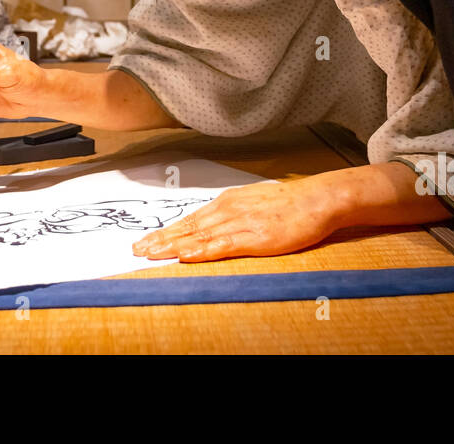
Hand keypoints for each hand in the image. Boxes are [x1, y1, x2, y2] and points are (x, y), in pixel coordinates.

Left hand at [131, 175, 344, 261]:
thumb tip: (211, 224)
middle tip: (137, 250)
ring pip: (199, 236)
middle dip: (161, 239)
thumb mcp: (253, 203)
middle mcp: (228, 210)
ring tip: (151, 254)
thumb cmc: (289, 204)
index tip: (146, 241)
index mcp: (227, 203)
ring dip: (172, 245)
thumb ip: (232, 214)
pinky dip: (202, 250)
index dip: (166, 231)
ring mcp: (240, 223)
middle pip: (188, 227)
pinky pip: (223, 245)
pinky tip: (186, 255)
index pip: (190, 219)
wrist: (317, 199)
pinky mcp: (255, 237)